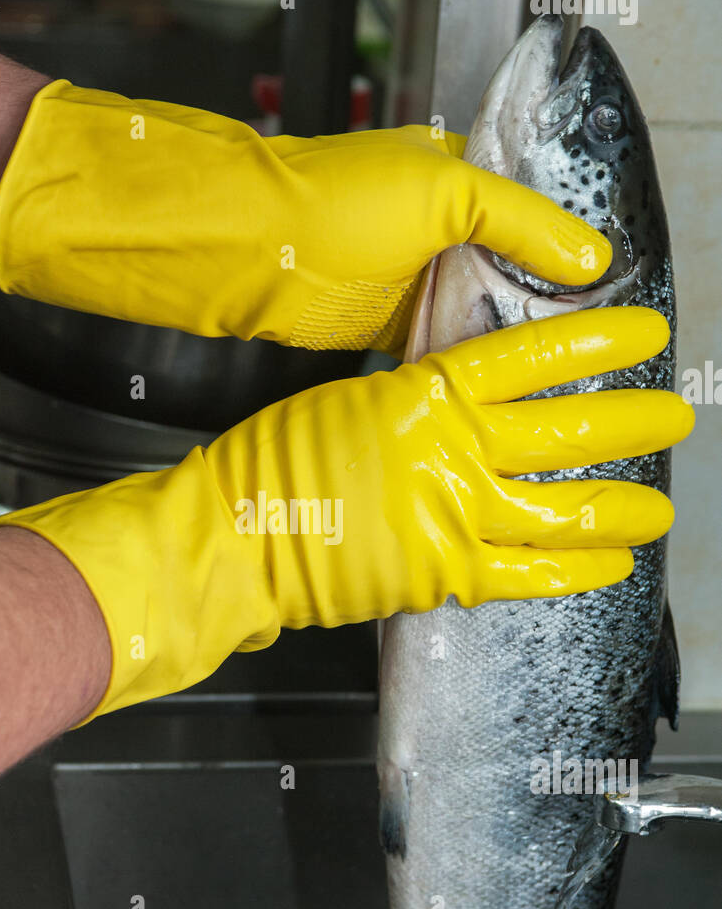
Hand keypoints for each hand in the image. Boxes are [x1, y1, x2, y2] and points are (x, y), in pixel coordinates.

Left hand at [0, 83, 612, 353]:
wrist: (249, 250)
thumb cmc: (332, 203)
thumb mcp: (446, 193)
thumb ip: (522, 221)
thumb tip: (591, 258)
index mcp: (457, 172)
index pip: (534, 205)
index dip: (570, 242)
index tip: (610, 285)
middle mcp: (439, 223)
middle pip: (511, 263)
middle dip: (544, 296)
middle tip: (591, 338)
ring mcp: (412, 274)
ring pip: (479, 306)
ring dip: (507, 331)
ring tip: (557, 366)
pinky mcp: (386, 321)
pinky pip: (442, 339)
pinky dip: (466, 356)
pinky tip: (501, 380)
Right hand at [0, 306, 691, 720]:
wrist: (234, 534)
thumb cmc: (275, 462)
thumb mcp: (351, 399)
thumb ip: (417, 398)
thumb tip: (465, 394)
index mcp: (426, 395)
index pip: (530, 358)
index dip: (593, 344)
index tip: (641, 332)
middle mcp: (452, 453)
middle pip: (563, 431)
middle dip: (628, 422)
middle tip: (674, 414)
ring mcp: (452, 517)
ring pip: (561, 508)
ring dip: (620, 504)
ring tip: (662, 505)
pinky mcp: (443, 576)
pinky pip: (528, 576)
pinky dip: (575, 571)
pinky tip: (614, 565)